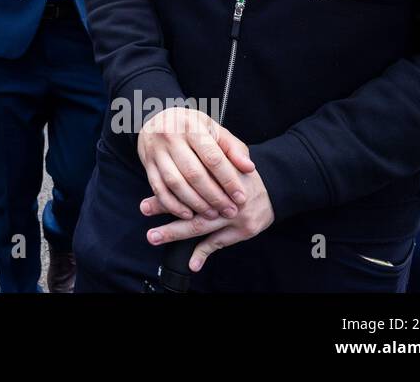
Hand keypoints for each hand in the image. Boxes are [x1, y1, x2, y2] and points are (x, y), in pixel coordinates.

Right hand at [136, 107, 255, 221]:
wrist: (158, 118)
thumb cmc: (192, 126)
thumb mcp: (213, 129)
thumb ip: (232, 147)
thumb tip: (249, 168)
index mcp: (191, 126)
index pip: (212, 157)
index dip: (228, 180)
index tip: (241, 197)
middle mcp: (170, 137)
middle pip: (193, 173)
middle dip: (214, 196)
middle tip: (230, 211)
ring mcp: (156, 151)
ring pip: (175, 183)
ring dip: (195, 203)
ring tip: (212, 214)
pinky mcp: (147, 163)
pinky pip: (158, 188)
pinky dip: (172, 204)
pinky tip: (187, 214)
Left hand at [141, 166, 274, 271]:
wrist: (276, 186)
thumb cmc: (243, 172)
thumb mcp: (229, 155)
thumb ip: (207, 156)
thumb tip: (177, 155)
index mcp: (220, 173)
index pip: (190, 177)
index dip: (169, 183)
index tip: (152, 184)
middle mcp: (226, 196)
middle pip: (192, 202)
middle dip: (165, 207)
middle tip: (144, 208)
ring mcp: (234, 215)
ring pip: (201, 226)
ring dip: (176, 232)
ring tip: (155, 236)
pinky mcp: (242, 230)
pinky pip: (219, 243)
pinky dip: (203, 254)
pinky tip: (192, 264)